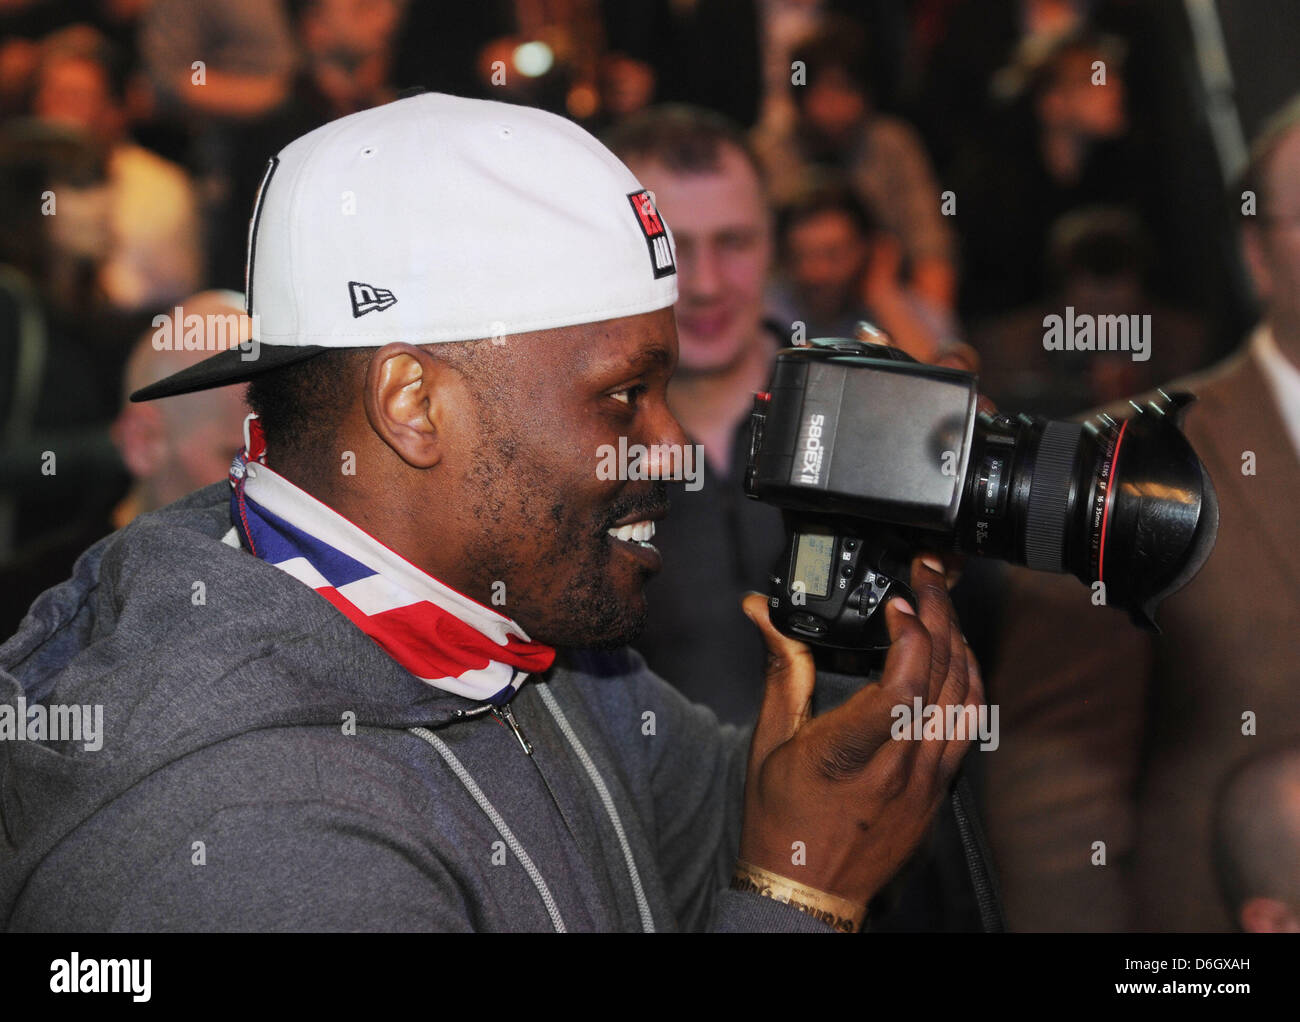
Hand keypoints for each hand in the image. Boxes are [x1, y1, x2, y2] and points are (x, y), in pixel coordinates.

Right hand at [737, 555, 982, 906]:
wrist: (808, 889)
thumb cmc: (783, 822)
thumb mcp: (771, 740)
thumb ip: (781, 669)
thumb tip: (763, 614)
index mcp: (849, 754)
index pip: (905, 683)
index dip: (911, 631)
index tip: (896, 602)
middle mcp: (899, 768)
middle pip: (944, 677)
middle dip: (942, 615)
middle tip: (930, 579)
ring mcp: (928, 783)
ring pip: (966, 698)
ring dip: (960, 644)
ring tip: (943, 607)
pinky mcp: (941, 792)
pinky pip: (970, 726)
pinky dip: (968, 682)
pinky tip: (956, 658)